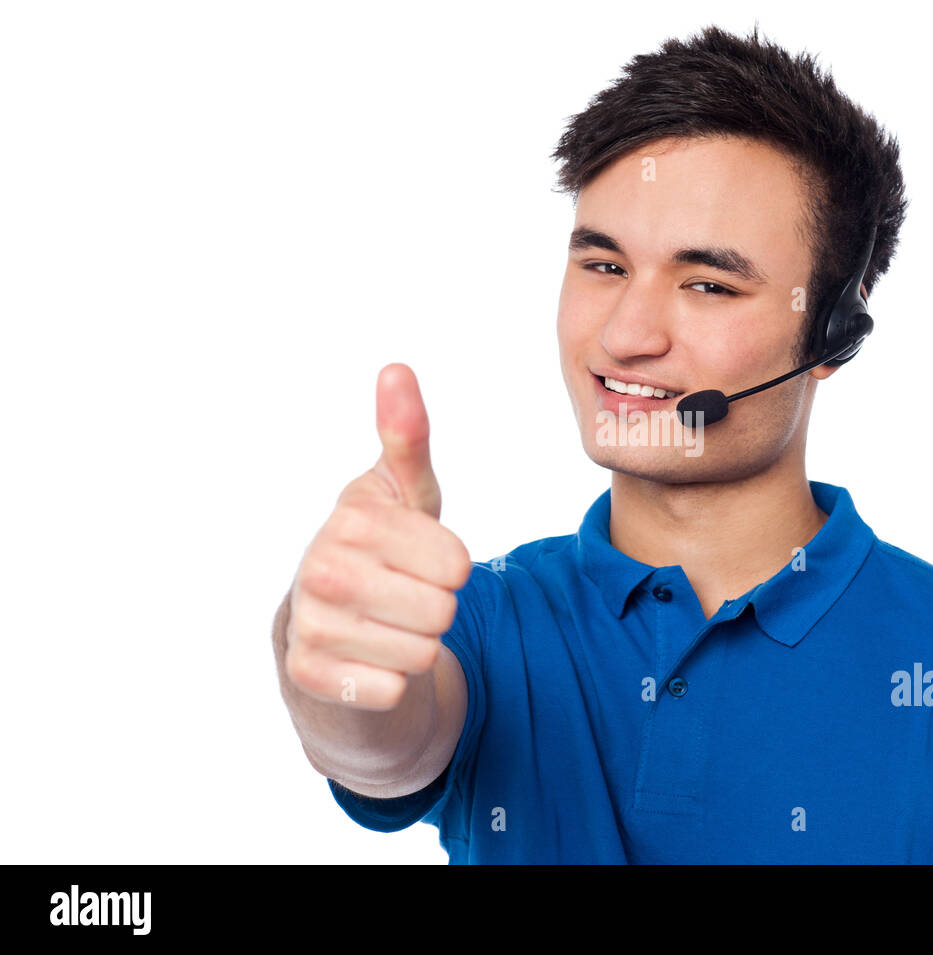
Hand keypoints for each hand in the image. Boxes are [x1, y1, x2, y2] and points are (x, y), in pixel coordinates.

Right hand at [285, 363, 471, 709]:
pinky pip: (395, 690)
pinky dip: (395, 683)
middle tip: (406, 597)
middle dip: (437, 608)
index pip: (457, 562)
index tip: (420, 560)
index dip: (451, 567)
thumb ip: (406, 436)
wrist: (332, 630)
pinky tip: (371, 661)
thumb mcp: (403, 494)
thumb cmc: (382, 551)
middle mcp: (322, 569)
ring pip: (423, 652)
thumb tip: (396, 368)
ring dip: (418, 645)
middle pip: (443, 609)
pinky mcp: (310, 676)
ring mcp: (311, 624)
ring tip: (389, 626)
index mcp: (353, 519)